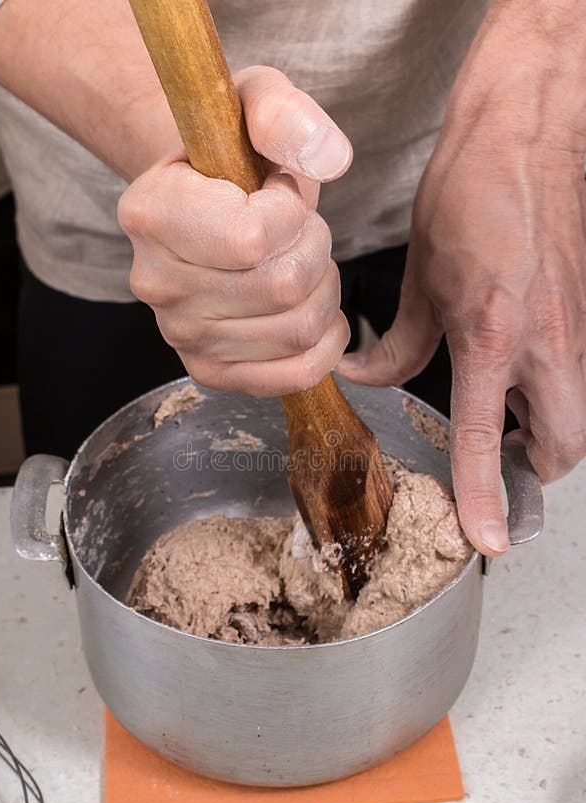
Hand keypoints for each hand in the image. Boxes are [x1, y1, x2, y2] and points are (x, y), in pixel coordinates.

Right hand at [118, 66, 351, 395]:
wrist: (202, 201)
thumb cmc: (230, 154)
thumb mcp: (254, 103)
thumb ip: (285, 115)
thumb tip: (328, 159)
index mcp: (149, 214)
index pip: (251, 238)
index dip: (292, 212)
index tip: (280, 192)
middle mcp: (154, 283)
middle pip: (284, 288)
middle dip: (315, 250)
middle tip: (299, 231)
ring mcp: (180, 335)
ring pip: (298, 330)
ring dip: (323, 292)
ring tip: (300, 263)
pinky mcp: (210, 371)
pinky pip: (293, 375)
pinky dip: (324, 345)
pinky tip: (313, 309)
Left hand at [338, 3, 585, 556]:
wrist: (528, 133)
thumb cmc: (472, 193)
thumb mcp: (421, 276)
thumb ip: (399, 343)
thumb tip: (367, 376)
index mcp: (493, 337)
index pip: (485, 438)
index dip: (483, 496)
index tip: (484, 538)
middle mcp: (547, 343)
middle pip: (563, 446)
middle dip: (533, 472)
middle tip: (496, 469)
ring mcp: (576, 329)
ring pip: (576, 414)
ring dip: (544, 432)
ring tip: (502, 423)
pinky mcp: (584, 315)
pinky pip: (575, 376)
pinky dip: (549, 392)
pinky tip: (516, 373)